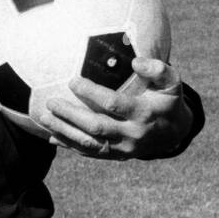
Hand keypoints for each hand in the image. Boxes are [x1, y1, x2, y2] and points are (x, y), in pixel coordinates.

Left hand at [40, 57, 193, 159]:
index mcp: (144, 113)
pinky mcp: (116, 156)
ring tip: (44, 118)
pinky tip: (51, 136)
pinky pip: (90, 153)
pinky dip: (70, 146)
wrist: (175, 134)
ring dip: (64, 131)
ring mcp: (123, 149)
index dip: (91, 93)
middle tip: (50, 102)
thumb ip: (158, 69)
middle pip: (96, 127)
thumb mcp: (172, 83)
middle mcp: (132, 134)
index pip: (113, 104)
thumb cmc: (168, 101)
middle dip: (71, 115)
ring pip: (89, 143)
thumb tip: (136, 61)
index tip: (72, 81)